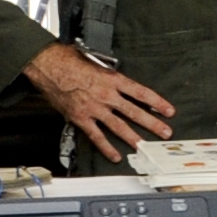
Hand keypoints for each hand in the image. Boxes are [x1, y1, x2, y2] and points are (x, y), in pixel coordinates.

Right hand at [28, 43, 177, 165]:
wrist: (48, 66)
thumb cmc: (68, 61)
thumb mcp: (95, 62)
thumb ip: (108, 75)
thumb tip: (117, 80)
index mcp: (112, 79)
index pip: (141, 92)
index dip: (157, 102)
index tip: (168, 110)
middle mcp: (106, 95)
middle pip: (135, 111)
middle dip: (152, 123)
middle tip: (165, 132)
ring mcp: (94, 108)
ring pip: (119, 126)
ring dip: (134, 137)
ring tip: (146, 146)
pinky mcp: (81, 118)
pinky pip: (97, 136)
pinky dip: (107, 147)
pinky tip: (116, 156)